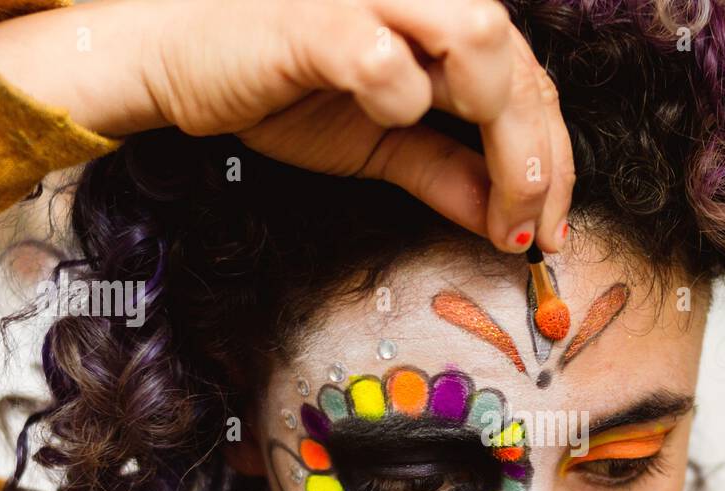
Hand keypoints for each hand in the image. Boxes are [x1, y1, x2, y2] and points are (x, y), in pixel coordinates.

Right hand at [0, 0, 573, 251]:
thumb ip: (445, 174)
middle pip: (521, 64)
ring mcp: (370, 1)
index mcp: (439, 20)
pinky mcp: (314, 22)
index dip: (552, 158)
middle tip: (533, 234)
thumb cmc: (277, 85)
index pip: (530, 79)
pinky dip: (404, 97)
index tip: (549, 231)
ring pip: (480, 36)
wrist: (172, 58)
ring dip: (504, 128)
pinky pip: (384, 57)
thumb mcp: (378, 143)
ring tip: (495, 200)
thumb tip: (506, 224)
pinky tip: (398, 131)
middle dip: (542, 160)